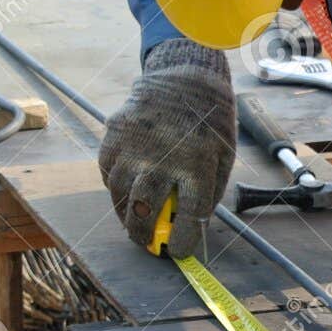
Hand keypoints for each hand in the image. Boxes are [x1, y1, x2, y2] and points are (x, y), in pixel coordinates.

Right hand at [98, 39, 234, 257]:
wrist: (186, 78)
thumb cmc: (209, 125)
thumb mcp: (222, 159)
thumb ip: (207, 193)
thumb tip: (189, 227)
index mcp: (198, 165)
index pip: (189, 215)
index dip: (181, 239)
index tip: (176, 252)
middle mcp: (164, 157)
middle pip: (145, 208)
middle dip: (143, 233)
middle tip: (146, 243)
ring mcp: (136, 145)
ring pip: (120, 192)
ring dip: (125, 214)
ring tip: (133, 223)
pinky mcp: (116, 134)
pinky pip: (108, 171)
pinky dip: (114, 187)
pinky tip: (124, 192)